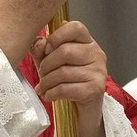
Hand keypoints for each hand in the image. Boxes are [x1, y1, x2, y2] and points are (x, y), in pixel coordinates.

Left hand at [32, 21, 107, 136]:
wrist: (82, 109)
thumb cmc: (67, 80)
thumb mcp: (52, 61)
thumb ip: (42, 49)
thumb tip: (38, 43)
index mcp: (87, 41)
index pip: (75, 27)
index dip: (56, 36)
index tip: (46, 49)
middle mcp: (96, 54)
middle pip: (65, 51)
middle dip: (46, 64)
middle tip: (41, 74)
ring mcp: (98, 72)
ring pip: (64, 71)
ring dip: (47, 81)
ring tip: (42, 87)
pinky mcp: (96, 89)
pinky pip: (67, 88)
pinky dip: (52, 93)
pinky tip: (48, 95)